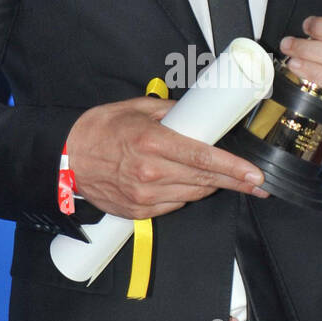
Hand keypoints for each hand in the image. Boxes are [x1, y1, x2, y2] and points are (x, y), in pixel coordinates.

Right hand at [66, 96, 266, 218]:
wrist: (65, 159)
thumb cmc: (98, 131)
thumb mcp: (135, 109)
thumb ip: (170, 112)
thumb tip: (196, 113)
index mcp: (152, 142)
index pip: (203, 159)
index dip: (233, 168)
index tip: (254, 175)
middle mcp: (150, 173)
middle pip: (205, 181)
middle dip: (234, 182)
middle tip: (256, 184)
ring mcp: (144, 196)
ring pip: (193, 194)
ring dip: (210, 186)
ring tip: (221, 178)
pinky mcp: (139, 212)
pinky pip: (174, 204)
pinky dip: (185, 194)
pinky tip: (184, 183)